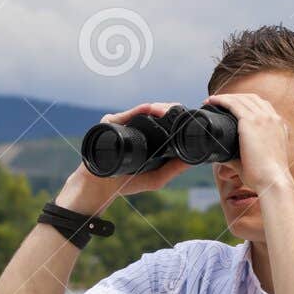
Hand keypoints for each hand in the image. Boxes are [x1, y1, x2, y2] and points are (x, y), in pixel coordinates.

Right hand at [56, 102, 189, 212]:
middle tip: (181, 112)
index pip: (165, 122)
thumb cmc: (126, 182)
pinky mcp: (112, 121)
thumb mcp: (156, 179)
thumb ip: (173, 170)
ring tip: (169, 111)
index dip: (177, 118)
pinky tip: (152, 109)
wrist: (100, 186)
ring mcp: (124, 123)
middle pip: (157, 112)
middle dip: (170, 109)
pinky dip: (142, 109)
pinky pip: (130, 112)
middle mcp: (137, 128)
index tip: (188, 119)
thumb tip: (193, 161)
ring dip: (159, 108)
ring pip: (146, 109)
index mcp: (149, 138)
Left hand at [205, 92, 292, 193]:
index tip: (233, 107)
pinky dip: (222, 100)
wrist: (273, 182)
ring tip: (211, 101)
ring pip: (241, 99)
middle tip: (219, 102)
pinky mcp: (251, 122)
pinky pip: (233, 104)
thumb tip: (223, 159)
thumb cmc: (265, 178)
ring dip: (225, 97)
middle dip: (235, 97)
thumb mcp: (257, 162)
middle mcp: (273, 118)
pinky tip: (212, 101)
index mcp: (279, 126)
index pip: (263, 106)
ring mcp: (263, 118)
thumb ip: (240, 157)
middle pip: (252, 98)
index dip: (247, 103)